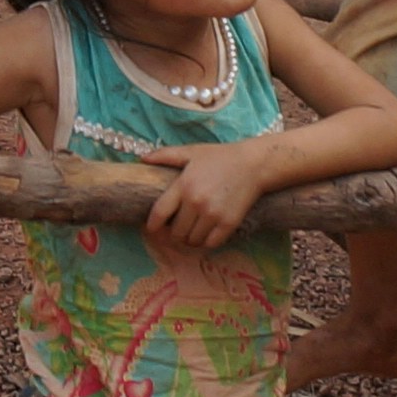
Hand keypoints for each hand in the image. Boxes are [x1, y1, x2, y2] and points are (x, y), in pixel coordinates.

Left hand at [149, 144, 271, 250]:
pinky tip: (206, 232)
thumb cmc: (221, 157)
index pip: (159, 214)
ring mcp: (213, 215)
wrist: (254, 164)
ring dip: (190, 239)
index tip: (152, 229)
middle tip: (177, 227)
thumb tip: (142, 159)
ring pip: (192, 241)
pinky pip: (210, 244)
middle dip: (174, 232)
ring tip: (192, 229)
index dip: (153, 226)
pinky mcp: (229, 224)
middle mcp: (196, 202)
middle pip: (176, 232)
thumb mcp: (192, 152)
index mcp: (184, 185)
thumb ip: (166, 155)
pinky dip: (206, 242)